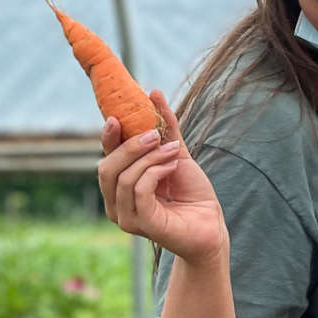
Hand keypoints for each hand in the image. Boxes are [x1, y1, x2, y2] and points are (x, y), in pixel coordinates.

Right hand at [96, 91, 228, 264]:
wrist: (211, 225)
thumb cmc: (192, 194)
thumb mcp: (176, 154)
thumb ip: (165, 128)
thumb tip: (153, 93)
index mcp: (119, 188)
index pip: (105, 160)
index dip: (108, 138)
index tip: (117, 117)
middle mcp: (116, 204)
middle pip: (106, 168)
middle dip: (130, 146)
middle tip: (155, 134)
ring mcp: (126, 217)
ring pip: (124, 177)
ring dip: (150, 158)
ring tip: (174, 152)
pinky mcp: (141, 224)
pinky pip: (139, 189)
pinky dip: (155, 172)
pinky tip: (172, 167)